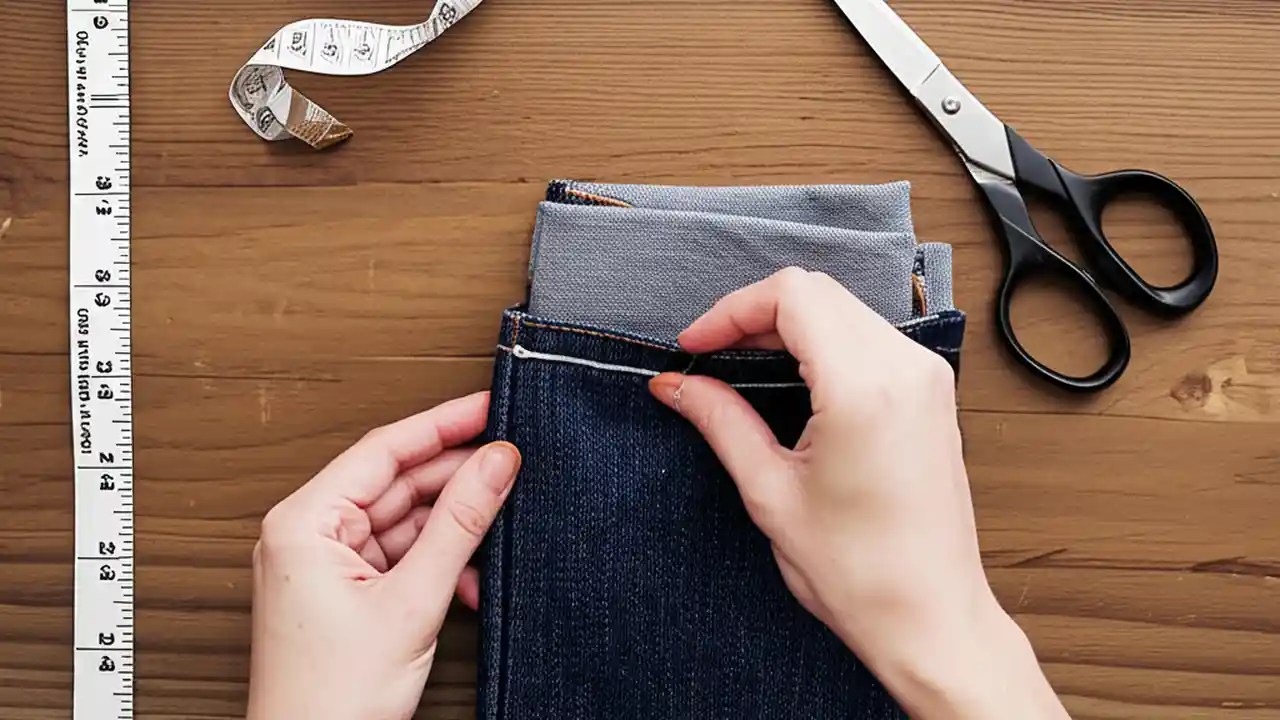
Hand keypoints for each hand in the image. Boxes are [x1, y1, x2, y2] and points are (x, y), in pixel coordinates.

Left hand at [246, 392, 520, 719]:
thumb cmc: (332, 699)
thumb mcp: (413, 601)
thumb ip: (460, 524)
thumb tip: (498, 462)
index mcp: (303, 523)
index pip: (383, 450)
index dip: (443, 424)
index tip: (489, 407)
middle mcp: (307, 535)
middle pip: (396, 483)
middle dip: (456, 481)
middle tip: (512, 466)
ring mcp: (324, 564)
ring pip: (404, 521)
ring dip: (453, 532)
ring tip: (499, 531)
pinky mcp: (344, 591)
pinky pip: (400, 556)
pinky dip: (438, 565)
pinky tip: (471, 580)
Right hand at [649, 269, 1067, 719]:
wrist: (931, 618)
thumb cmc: (860, 573)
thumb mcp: (771, 493)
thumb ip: (721, 422)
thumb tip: (677, 384)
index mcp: (865, 389)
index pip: (792, 296)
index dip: (731, 310)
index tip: (695, 346)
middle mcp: (905, 370)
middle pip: (818, 293)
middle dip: (754, 313)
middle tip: (710, 355)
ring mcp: (927, 379)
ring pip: (844, 309)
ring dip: (788, 325)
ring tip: (741, 366)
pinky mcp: (932, 395)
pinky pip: (869, 337)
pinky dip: (822, 342)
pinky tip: (789, 377)